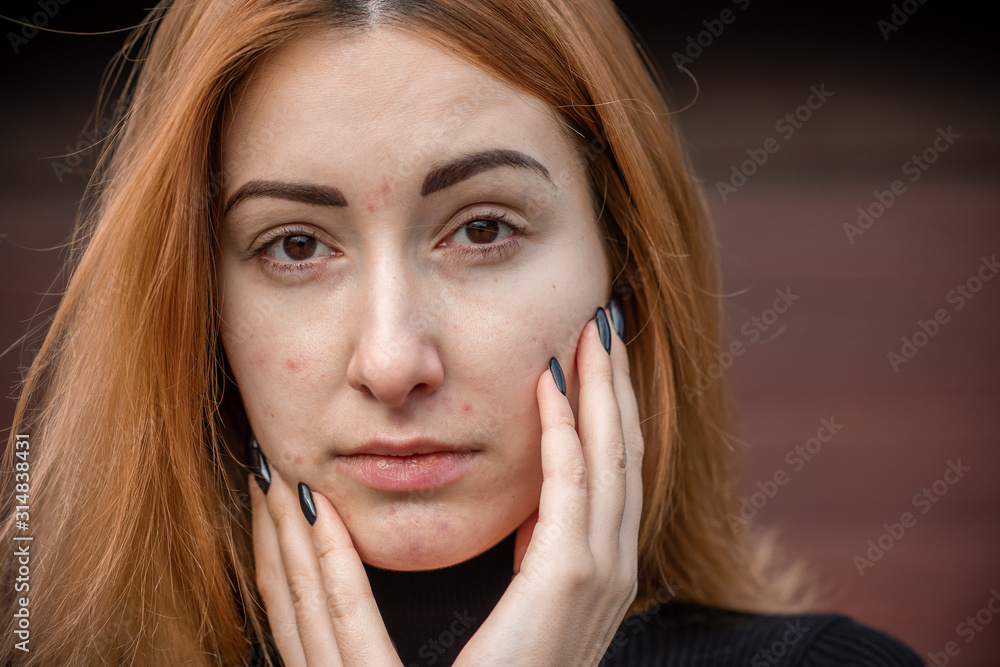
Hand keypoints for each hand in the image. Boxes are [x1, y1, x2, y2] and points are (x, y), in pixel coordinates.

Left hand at [455, 306, 643, 665]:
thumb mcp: (523, 602)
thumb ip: (531, 554)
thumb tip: (526, 513)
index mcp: (599, 566)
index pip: (613, 468)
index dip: (608, 408)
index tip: (593, 355)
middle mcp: (612, 563)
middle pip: (624, 450)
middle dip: (618, 383)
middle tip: (606, 321)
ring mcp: (601, 570)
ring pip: (611, 454)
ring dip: (604, 388)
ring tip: (595, 331)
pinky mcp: (571, 576)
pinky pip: (573, 482)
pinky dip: (567, 426)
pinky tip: (552, 381)